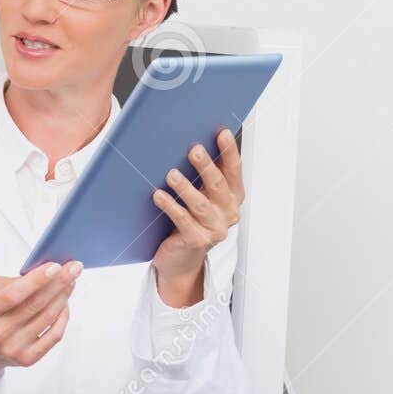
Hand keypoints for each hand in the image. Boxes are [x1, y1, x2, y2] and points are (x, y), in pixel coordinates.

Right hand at [0, 260, 81, 393]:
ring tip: (70, 282)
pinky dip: (63, 318)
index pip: (14, 295)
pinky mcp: (27, 359)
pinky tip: (64, 304)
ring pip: (48, 318)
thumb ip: (13, 282)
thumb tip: (44, 274)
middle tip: (74, 268)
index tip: (56, 266)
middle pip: (36, 305)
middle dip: (59, 283)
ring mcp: (13, 348)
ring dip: (63, 297)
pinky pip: (54, 336)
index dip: (37, 280)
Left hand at [150, 127, 244, 307]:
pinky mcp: (197, 241)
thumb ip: (203, 176)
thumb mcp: (202, 197)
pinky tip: (159, 196)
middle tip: (194, 150)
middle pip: (218, 185)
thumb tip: (192, 144)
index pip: (234, 171)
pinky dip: (171, 207)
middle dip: (206, 166)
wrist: (181, 260)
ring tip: (172, 174)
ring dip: (185, 188)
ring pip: (200, 204)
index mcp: (232, 197)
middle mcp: (228, 213)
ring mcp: (214, 229)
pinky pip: (183, 220)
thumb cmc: (191, 221)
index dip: (229, 152)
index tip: (221, 133)